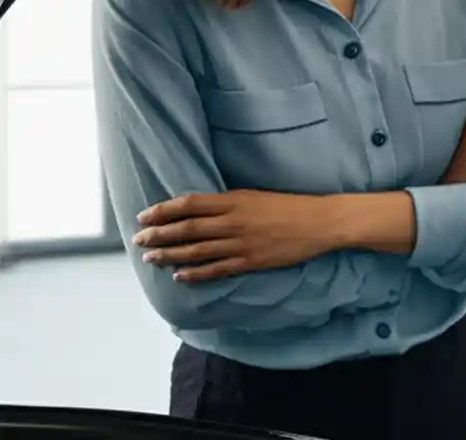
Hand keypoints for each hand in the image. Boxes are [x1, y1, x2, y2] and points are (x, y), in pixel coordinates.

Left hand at [132, 190, 339, 281]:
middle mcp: (233, 221)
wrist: (320, 222)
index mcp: (234, 200)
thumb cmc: (289, 206)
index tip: (144, 216)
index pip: (189, 204)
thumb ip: (228, 203)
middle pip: (187, 228)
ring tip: (151, 258)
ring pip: (197, 251)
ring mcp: (241, 243)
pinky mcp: (251, 261)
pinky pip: (216, 269)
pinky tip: (179, 276)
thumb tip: (199, 209)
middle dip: (158, 234)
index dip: (163, 210)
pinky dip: (196, 273)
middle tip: (138, 240)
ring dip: (170, 255)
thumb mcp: (256, 195)